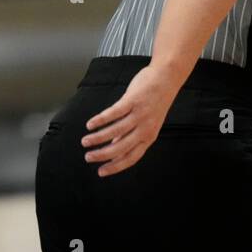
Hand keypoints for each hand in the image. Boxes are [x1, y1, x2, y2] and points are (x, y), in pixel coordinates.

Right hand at [81, 62, 178, 176]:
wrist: (166, 80)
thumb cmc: (154, 102)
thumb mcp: (147, 123)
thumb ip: (130, 135)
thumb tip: (113, 147)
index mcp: (149, 137)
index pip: (131, 157)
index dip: (115, 166)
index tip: (101, 172)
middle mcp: (145, 128)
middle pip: (122, 147)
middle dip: (103, 155)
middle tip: (88, 157)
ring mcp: (139, 114)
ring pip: (115, 131)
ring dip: (98, 138)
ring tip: (85, 141)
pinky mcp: (132, 101)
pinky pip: (114, 113)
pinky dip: (100, 120)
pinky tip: (90, 124)